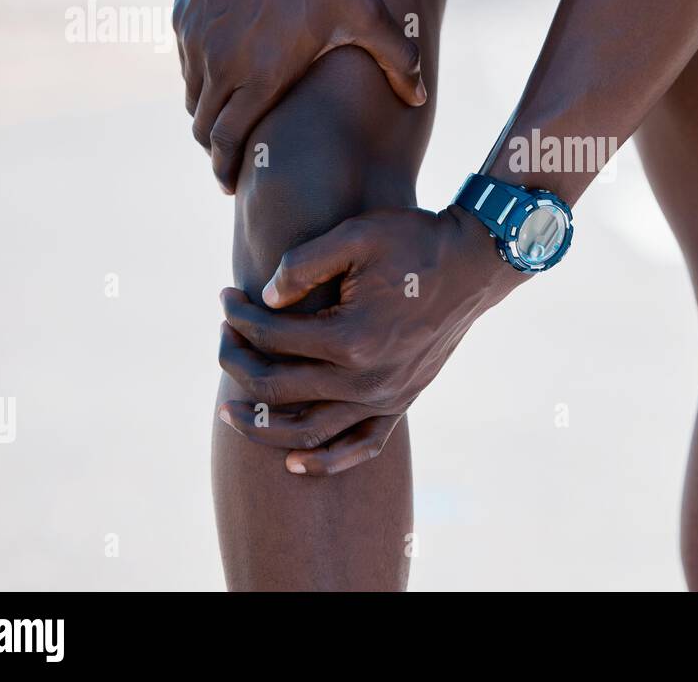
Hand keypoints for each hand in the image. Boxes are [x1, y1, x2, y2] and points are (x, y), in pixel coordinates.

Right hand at [174, 0, 426, 192]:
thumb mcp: (365, 10)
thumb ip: (395, 58)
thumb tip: (419, 97)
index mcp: (260, 75)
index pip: (229, 141)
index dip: (227, 168)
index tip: (231, 184)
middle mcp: (219, 65)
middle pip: (204, 128)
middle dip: (216, 150)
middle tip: (230, 162)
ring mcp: (197, 41)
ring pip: (193, 97)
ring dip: (208, 115)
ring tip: (228, 122)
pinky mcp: (184, 18)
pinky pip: (186, 63)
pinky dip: (200, 79)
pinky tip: (223, 73)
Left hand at [216, 206, 522, 474]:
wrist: (474, 262)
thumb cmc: (413, 241)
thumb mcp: (356, 234)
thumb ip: (302, 264)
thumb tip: (263, 300)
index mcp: (351, 338)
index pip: (271, 338)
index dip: (239, 316)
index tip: (226, 297)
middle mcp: (366, 379)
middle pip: (277, 389)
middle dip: (237, 363)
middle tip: (223, 338)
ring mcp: (387, 397)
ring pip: (308, 432)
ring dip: (261, 426)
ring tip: (230, 411)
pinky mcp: (402, 401)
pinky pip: (362, 447)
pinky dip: (327, 460)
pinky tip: (295, 463)